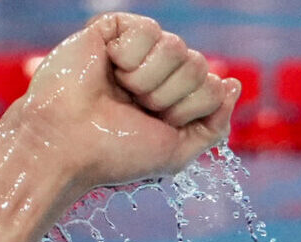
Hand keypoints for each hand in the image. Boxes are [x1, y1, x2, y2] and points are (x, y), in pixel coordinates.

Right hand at [8, 12, 239, 194]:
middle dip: (169, 96)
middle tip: (134, 108)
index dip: (188, 109)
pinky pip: (148, 29)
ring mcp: (137, 49)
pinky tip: (107, 67)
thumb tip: (232, 84)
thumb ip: (213, 124)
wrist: (67, 145)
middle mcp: (158, 72)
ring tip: (120, 90)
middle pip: (199, 65)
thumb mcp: (176, 152)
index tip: (156, 124)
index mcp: (174, 98)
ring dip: (148, 80)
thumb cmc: (114, 154)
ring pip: (177, 46)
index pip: (212, 86)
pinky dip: (129, 56)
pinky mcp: (113, 29)